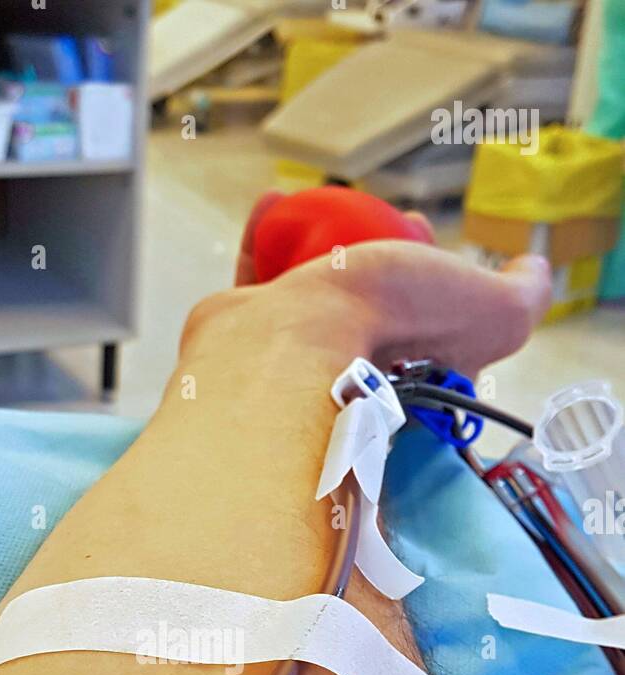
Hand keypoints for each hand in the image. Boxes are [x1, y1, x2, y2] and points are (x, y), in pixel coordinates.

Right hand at [182, 192, 551, 382]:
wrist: (294, 349)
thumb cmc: (396, 327)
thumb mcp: (497, 313)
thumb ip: (526, 294)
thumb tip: (530, 269)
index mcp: (405, 375)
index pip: (426, 322)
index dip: (433, 272)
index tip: (425, 231)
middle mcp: (349, 371)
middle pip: (368, 303)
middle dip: (377, 253)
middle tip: (381, 218)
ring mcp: (292, 356)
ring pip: (306, 291)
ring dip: (313, 242)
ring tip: (319, 202)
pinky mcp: (244, 334)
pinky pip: (255, 275)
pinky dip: (263, 235)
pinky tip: (273, 200)